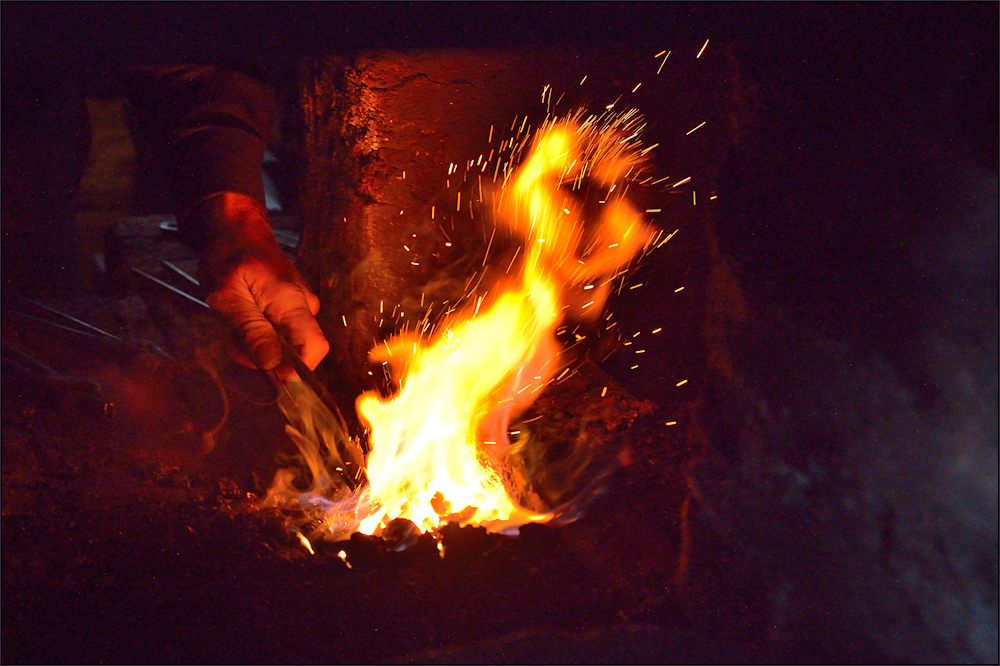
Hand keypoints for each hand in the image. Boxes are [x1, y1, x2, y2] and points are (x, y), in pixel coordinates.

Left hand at [190, 192, 329, 379]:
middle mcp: (304, 305)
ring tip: (231, 323)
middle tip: (232, 339)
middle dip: (264, 354)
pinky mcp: (291, 302)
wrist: (235, 229)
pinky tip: (241, 316)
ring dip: (256, 342)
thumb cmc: (229, 258)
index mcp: (293, 303)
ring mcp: (299, 303)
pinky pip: (280, 327)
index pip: (315, 347)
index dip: (297, 368)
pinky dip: (259, 330)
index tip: (267, 372)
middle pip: (296, 348)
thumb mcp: (230, 298)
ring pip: (284, 340)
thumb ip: (252, 332)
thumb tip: (272, 365)